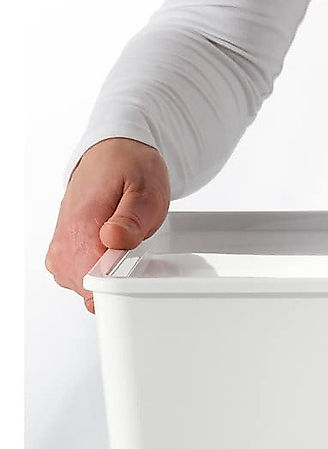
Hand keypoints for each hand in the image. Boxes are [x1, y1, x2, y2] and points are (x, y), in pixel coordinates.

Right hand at [45, 138, 170, 312]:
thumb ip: (132, 219)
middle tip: (136, 250)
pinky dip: (103, 272)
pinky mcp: (63, 255)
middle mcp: (64, 245)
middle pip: (92, 293)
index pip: (93, 285)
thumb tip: (114, 239)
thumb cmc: (130, 171)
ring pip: (88, 290)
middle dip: (120, 282)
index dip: (120, 288)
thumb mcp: (146, 190)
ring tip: (125, 246)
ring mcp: (61, 252)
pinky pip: (84, 279)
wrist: (112, 155)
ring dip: (112, 276)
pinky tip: (114, 251)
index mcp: (81, 229)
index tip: (135, 273)